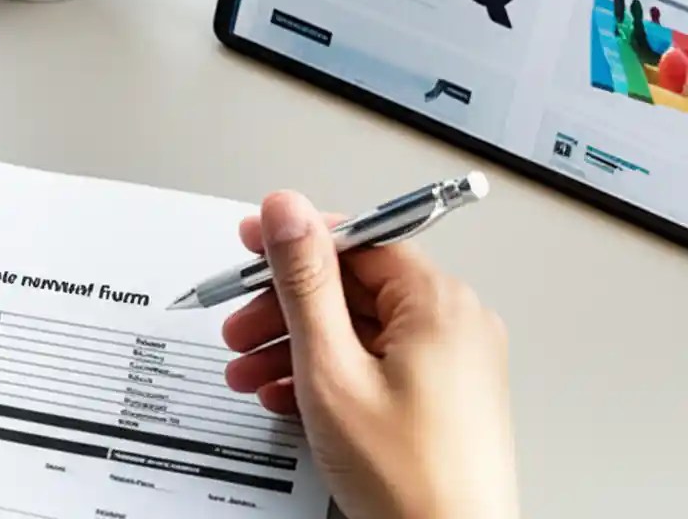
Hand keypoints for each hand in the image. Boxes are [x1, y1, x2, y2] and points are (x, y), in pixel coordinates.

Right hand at [221, 192, 517, 518]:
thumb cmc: (411, 481)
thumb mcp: (332, 369)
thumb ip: (304, 283)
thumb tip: (288, 212)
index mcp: (439, 304)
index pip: (359, 240)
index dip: (296, 242)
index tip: (252, 244)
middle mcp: (453, 326)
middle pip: (353, 289)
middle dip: (284, 309)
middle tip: (239, 325)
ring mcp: (450, 364)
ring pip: (357, 331)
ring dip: (295, 346)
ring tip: (250, 371)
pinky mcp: (440, 398)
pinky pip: (373, 365)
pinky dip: (326, 374)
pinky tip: (287, 396)